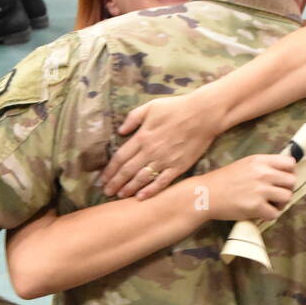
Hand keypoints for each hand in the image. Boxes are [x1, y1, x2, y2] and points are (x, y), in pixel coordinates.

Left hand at [100, 94, 220, 199]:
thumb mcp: (151, 106)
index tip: (102, 179)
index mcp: (142, 136)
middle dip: (115, 183)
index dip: (110, 170)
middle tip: (107, 192)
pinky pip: (161, 182)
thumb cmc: (176, 107)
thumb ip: (133, 118)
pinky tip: (140, 198)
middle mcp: (150, 151)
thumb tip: (120, 131)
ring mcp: (164, 160)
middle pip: (128, 171)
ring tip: (119, 196)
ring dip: (129, 188)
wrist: (203, 114)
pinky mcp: (178, 167)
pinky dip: (150, 191)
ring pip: (142, 179)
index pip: (120, 157)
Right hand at [204, 153, 296, 223]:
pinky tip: (260, 213)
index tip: (281, 180)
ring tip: (269, 205)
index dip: (289, 173)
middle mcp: (263, 173)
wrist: (207, 194)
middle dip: (286, 190)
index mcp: (260, 160)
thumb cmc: (224, 180)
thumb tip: (281, 173)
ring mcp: (260, 190)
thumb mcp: (245, 164)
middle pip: (292, 181)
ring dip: (281, 204)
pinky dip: (269, 216)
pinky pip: (275, 214)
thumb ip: (263, 166)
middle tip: (275, 196)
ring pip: (287, 197)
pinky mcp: (256, 206)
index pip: (290, 163)